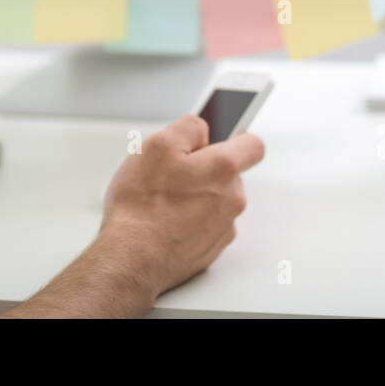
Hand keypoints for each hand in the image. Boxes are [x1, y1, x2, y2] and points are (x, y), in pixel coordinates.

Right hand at [100, 114, 265, 298]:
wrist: (131, 258)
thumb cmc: (141, 206)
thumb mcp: (157, 145)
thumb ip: (189, 127)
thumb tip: (202, 131)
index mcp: (223, 169)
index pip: (253, 145)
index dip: (236, 138)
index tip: (219, 141)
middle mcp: (231, 199)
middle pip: (228, 174)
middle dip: (204, 170)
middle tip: (171, 175)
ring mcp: (223, 227)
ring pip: (216, 200)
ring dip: (196, 197)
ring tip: (162, 202)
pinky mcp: (211, 249)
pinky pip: (207, 225)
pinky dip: (190, 221)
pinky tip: (165, 222)